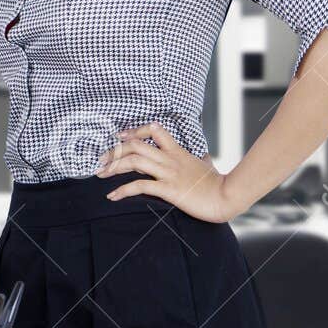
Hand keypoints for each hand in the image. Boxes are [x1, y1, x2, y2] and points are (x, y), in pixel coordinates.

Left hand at [95, 122, 245, 222]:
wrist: (228, 197)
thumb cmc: (217, 184)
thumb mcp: (204, 165)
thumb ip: (198, 160)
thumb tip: (204, 158)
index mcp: (177, 151)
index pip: (155, 130)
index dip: (135, 131)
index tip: (120, 136)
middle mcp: (170, 159)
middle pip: (136, 145)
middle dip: (114, 151)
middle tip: (100, 160)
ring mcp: (169, 173)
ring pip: (134, 161)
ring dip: (113, 167)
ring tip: (101, 175)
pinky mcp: (168, 189)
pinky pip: (140, 186)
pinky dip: (122, 191)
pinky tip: (112, 196)